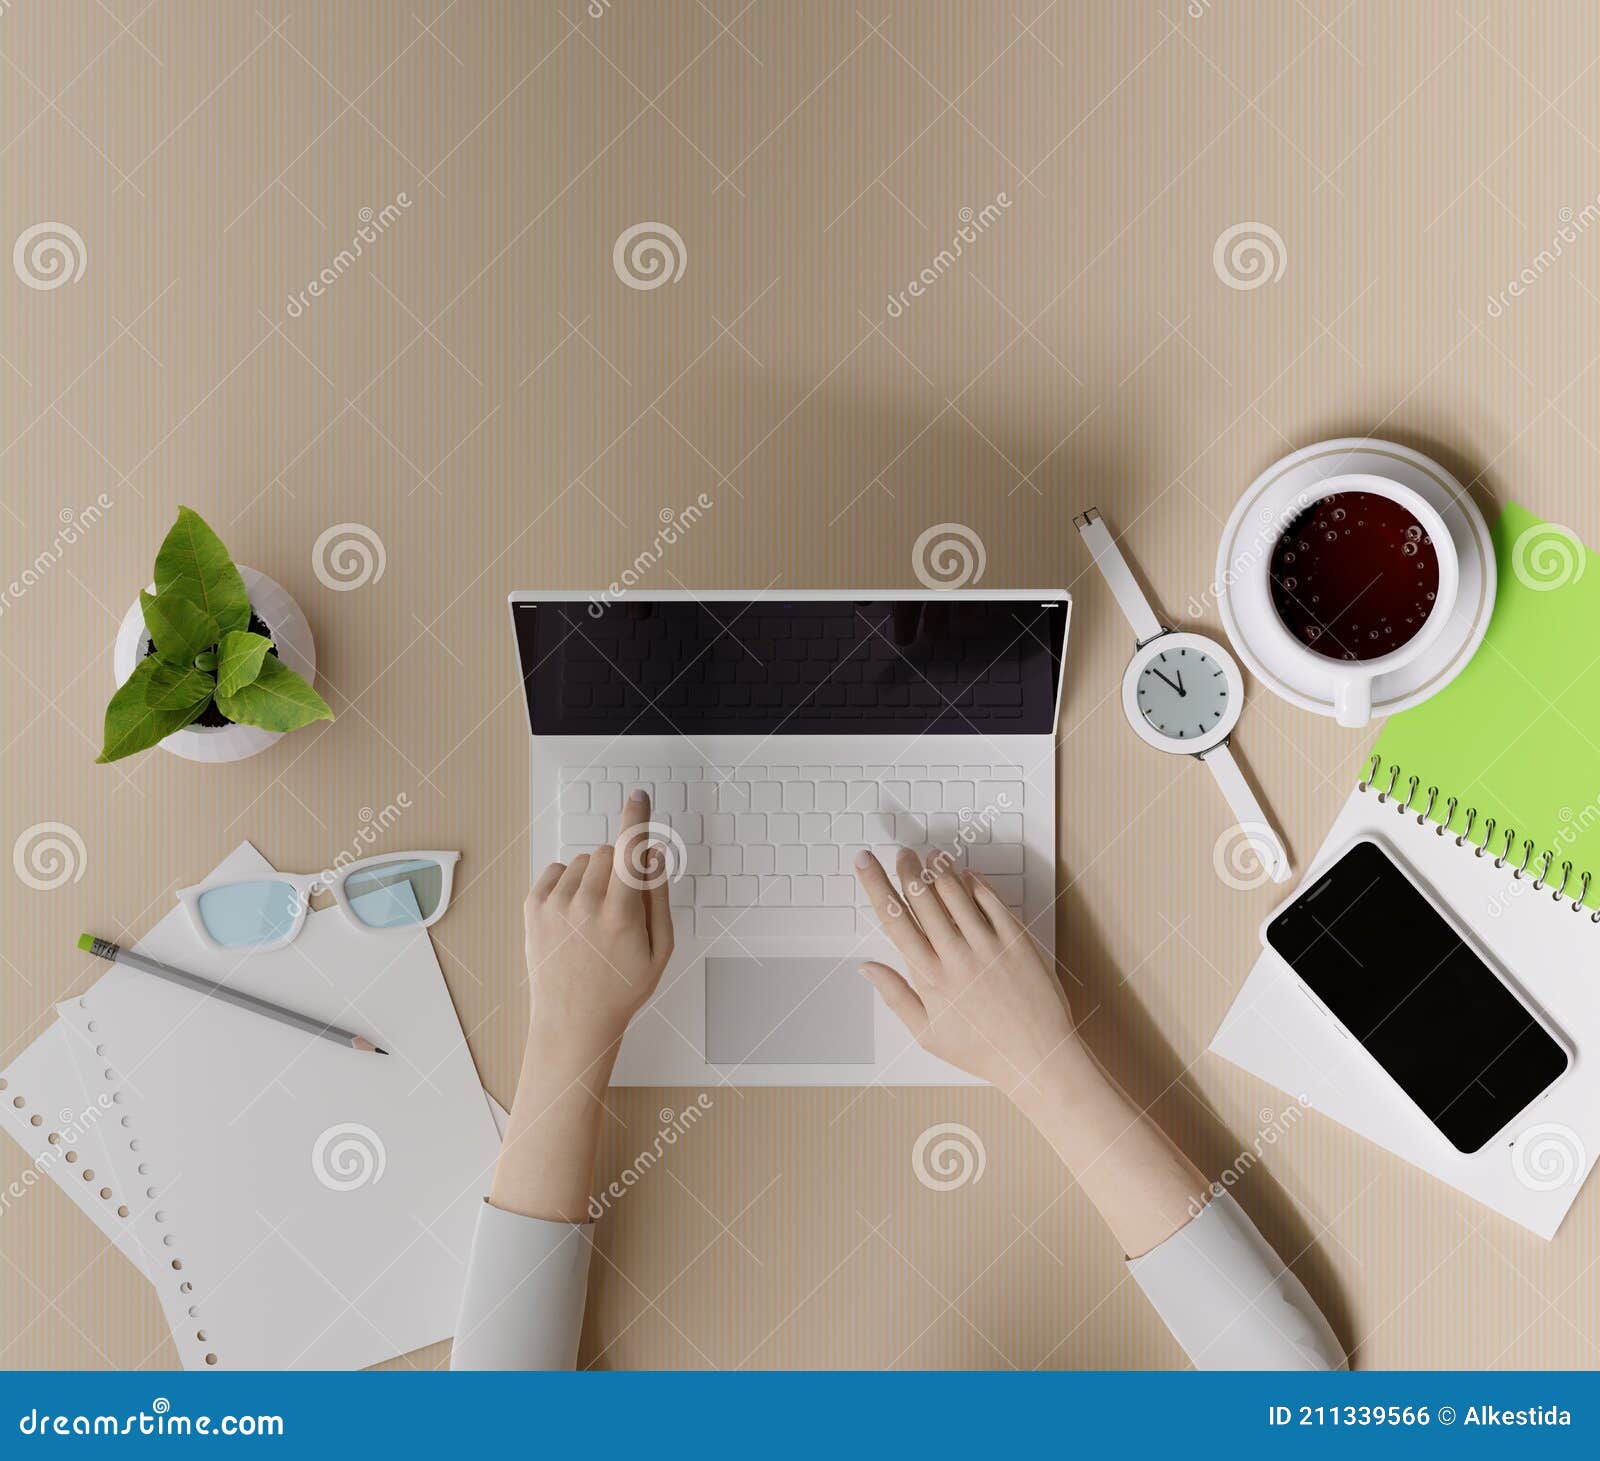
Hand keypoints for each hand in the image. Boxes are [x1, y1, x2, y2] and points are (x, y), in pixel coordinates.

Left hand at [524, 790, 674, 1057]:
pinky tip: (575, 914)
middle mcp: (584, 906)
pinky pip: (557, 870)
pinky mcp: (532, 907)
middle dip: (620, 866)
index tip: (639, 797)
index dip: (637, 819)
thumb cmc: (621, 988)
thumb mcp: (659, 950)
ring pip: (584, 861)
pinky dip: (570, 883)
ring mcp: (554, 905)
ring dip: (595, 877)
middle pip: (608, 853)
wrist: (572, 1022)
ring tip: (595, 917)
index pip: (631, 852)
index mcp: (620, 916)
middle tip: (622, 903)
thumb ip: (659, 897)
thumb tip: (653, 855)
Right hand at [853, 848, 1079, 1101]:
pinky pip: (992, 901)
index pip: (894, 919)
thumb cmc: (983, 1050)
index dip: (875, 886)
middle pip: (923, 899)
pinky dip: (977, 883)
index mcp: (929, 976)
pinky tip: (968, 874)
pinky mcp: (1017, 941)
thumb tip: (867, 968)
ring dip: (940, 870)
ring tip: (931, 855)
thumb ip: (895, 996)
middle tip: (902, 854)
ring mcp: (987, 945)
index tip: (865, 864)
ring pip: (955, 894)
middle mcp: (955, 955)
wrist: (1037, 1057)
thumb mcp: (927, 1033)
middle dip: (908, 870)